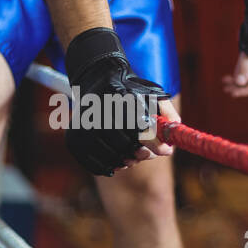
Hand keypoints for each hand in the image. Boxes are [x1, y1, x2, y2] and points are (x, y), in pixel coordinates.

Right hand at [64, 27, 172, 175]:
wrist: (97, 80)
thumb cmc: (130, 90)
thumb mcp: (152, 94)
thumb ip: (167, 113)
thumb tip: (174, 135)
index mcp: (119, 99)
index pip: (138, 128)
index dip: (154, 143)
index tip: (165, 150)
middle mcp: (97, 112)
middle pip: (124, 146)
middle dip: (141, 153)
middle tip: (146, 154)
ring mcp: (82, 128)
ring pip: (110, 157)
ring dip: (126, 161)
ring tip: (132, 155)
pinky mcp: (73, 140)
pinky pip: (95, 165)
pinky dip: (109, 166)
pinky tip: (117, 159)